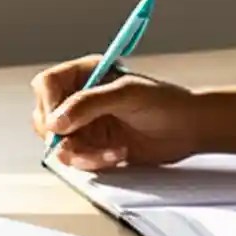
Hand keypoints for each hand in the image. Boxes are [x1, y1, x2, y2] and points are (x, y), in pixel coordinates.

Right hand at [30, 55, 200, 170]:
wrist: (190, 129)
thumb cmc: (165, 102)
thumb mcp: (127, 95)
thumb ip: (89, 104)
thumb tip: (57, 121)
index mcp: (85, 74)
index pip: (48, 85)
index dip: (49, 105)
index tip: (59, 124)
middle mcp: (80, 98)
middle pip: (45, 117)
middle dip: (63, 136)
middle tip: (80, 144)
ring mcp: (86, 124)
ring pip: (60, 143)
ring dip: (83, 153)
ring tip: (112, 152)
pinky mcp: (94, 146)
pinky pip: (77, 159)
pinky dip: (94, 161)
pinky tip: (118, 154)